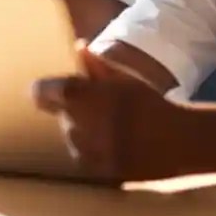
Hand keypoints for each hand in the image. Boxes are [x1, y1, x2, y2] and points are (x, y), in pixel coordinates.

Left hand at [32, 41, 195, 181]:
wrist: (174, 139)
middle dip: (73, 109)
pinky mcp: (94, 170)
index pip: (40, 92)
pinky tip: (113, 142)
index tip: (50, 90)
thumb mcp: (123, 77)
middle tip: (98, 106)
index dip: (44, 90)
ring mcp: (84, 150)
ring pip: (71, 136)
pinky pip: (84, 157)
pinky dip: (92, 149)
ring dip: (81, 130)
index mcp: (78, 96)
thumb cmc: (149, 102)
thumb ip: (96, 65)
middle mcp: (74, 124)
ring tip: (110, 125)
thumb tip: (79, 46)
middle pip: (61, 115)